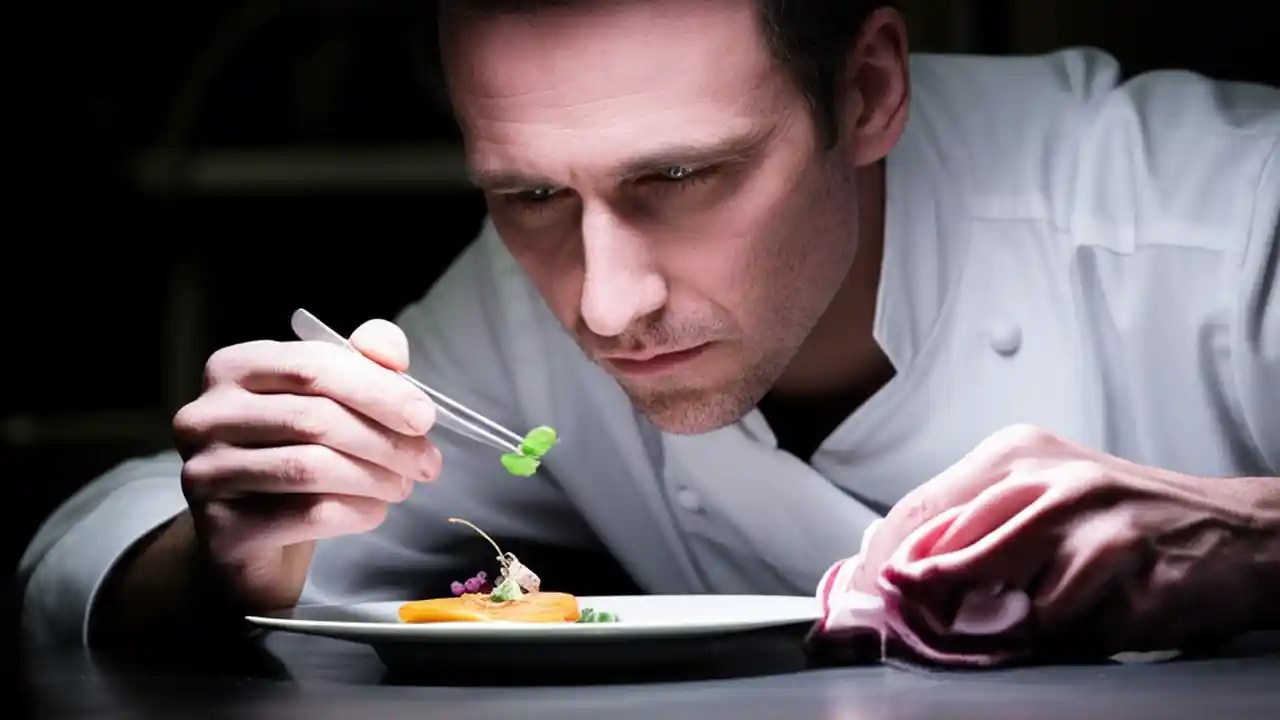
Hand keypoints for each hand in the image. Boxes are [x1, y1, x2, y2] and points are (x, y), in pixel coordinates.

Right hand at [172, 319, 441, 611]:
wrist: (251, 534)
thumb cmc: (294, 452)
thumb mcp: (328, 398)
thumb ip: (362, 364)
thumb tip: (392, 353)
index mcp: (232, 368)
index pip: (312, 366)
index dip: (377, 389)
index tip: (425, 417)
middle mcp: (205, 416)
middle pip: (314, 418)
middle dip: (385, 440)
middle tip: (427, 461)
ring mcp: (205, 474)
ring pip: (310, 468)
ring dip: (375, 477)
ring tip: (404, 486)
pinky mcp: (221, 530)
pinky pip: (307, 514)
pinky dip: (356, 511)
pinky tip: (375, 510)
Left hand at [853, 424, 1279, 660]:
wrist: (1238, 532)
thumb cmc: (1127, 517)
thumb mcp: (1044, 495)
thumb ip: (975, 522)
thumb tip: (897, 565)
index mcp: (1016, 452)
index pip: (920, 508)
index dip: (884, 561)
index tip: (866, 595)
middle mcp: (1050, 480)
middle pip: (950, 554)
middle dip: (926, 603)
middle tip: (912, 631)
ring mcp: (1092, 525)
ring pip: (1007, 602)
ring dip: (1001, 631)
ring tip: (1018, 624)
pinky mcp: (1128, 574)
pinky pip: (1065, 631)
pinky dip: (1062, 642)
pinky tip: (1085, 622)